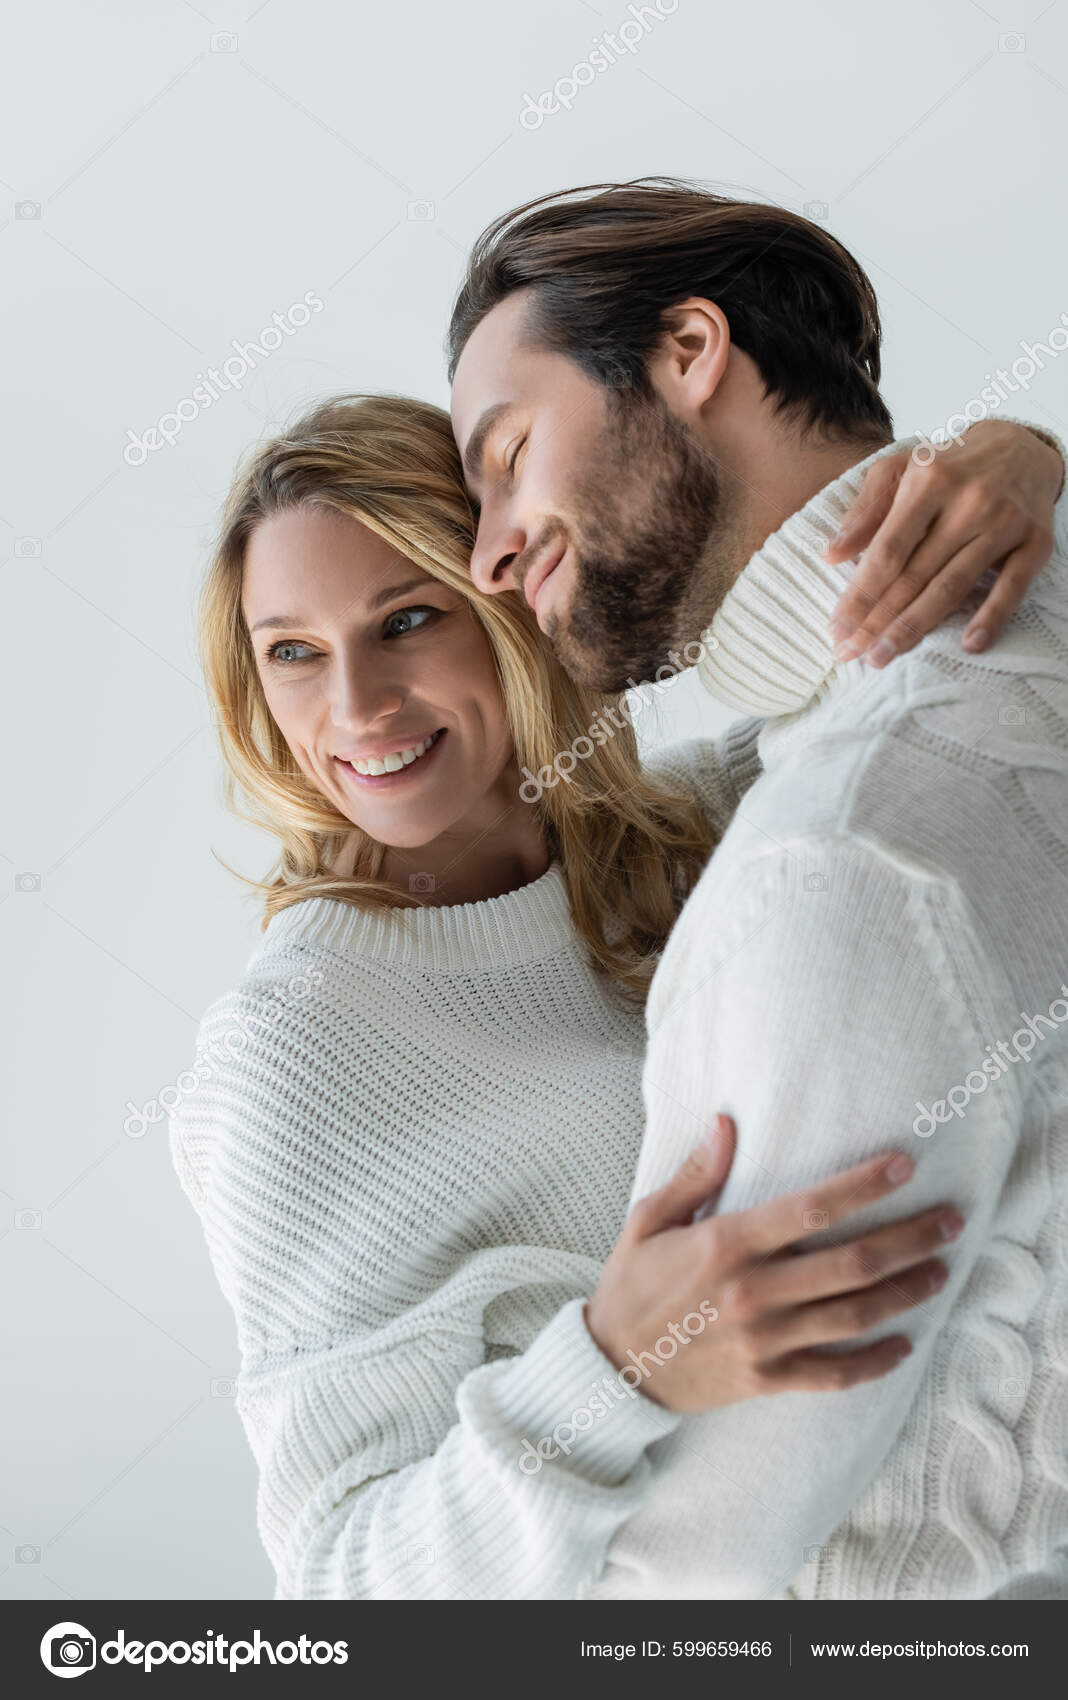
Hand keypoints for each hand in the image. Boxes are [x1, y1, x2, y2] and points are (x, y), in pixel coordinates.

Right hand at [584, 1115, 962, 1412]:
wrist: (611, 1368)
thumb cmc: (631, 1285)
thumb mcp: (650, 1219)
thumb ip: (696, 1174)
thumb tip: (726, 1122)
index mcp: (725, 1244)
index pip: (810, 1208)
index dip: (863, 1186)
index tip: (903, 1167)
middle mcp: (753, 1292)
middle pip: (851, 1263)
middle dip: (909, 1239)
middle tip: (949, 1221)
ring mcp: (764, 1340)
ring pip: (854, 1315)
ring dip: (905, 1292)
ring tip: (938, 1271)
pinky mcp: (767, 1380)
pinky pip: (835, 1374)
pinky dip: (875, 1361)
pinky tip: (902, 1344)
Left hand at [825, 420, 1062, 667]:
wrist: (1021, 447)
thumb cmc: (948, 466)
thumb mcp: (900, 469)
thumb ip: (865, 510)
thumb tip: (831, 555)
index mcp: (930, 481)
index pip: (888, 550)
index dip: (860, 593)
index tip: (837, 628)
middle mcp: (969, 502)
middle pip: (915, 574)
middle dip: (878, 619)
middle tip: (851, 653)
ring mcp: (1005, 523)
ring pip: (953, 586)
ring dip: (916, 627)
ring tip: (884, 657)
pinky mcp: (1036, 543)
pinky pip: (1012, 587)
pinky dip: (992, 618)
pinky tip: (969, 645)